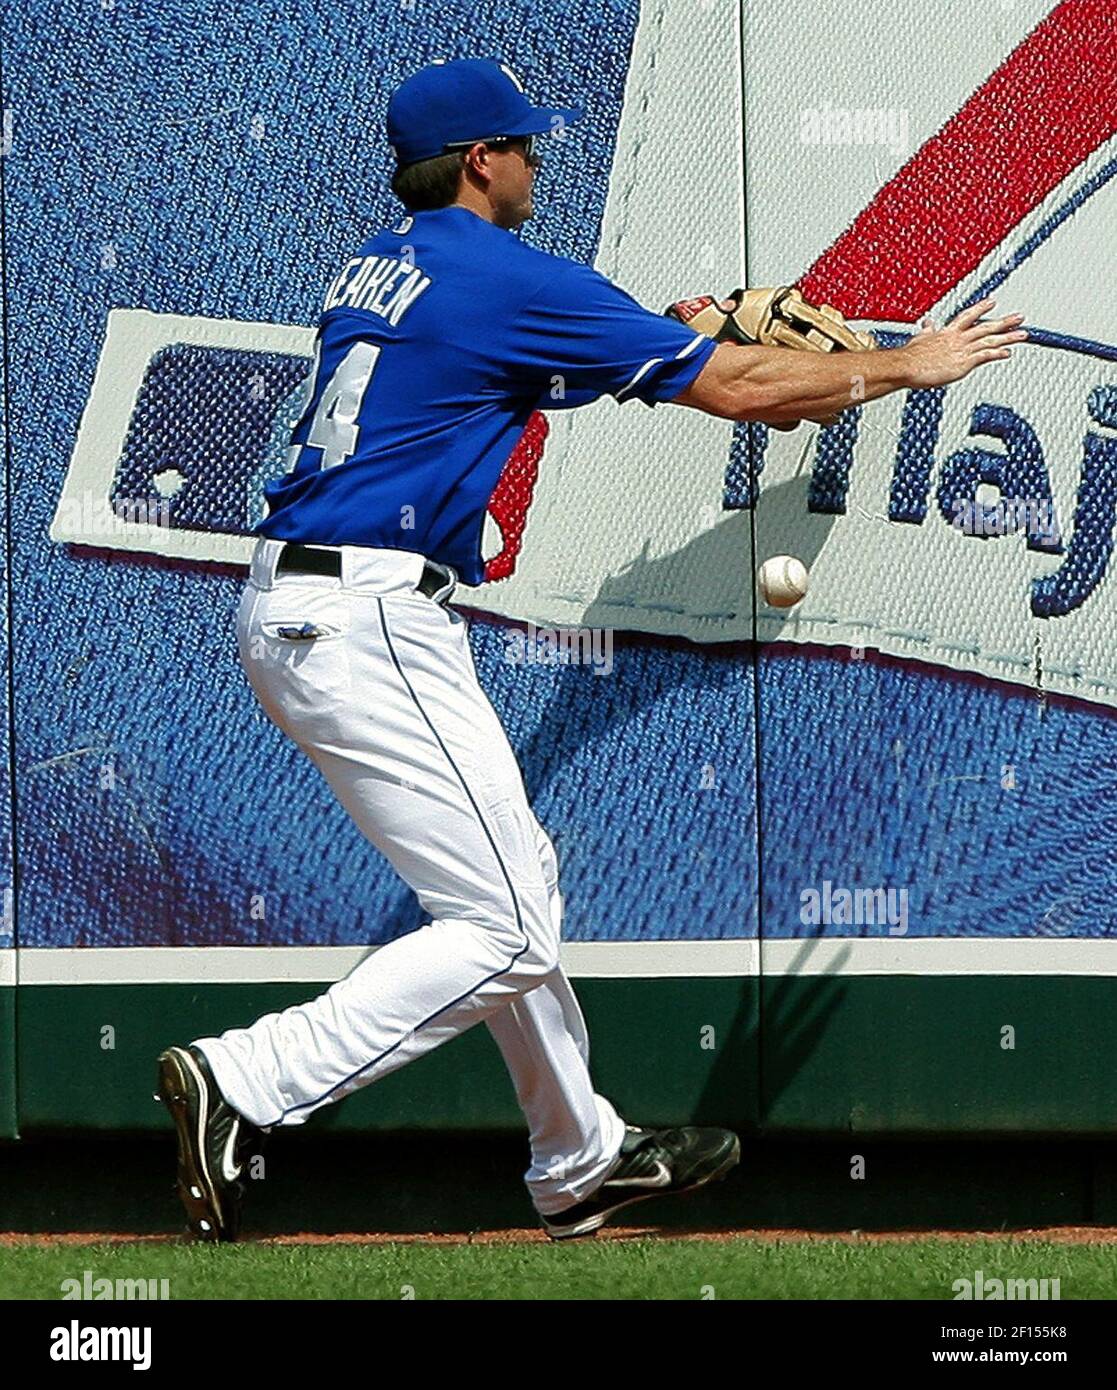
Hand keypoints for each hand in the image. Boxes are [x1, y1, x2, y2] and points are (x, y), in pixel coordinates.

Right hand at [901, 298, 1026, 388]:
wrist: (906, 366)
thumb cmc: (909, 357)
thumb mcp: (918, 339)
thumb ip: (926, 332)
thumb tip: (927, 324)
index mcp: (947, 332)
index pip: (968, 316)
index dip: (981, 308)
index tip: (992, 302)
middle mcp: (957, 339)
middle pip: (985, 326)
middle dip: (1004, 322)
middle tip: (1019, 317)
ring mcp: (962, 350)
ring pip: (990, 340)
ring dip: (1008, 337)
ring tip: (1022, 334)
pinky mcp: (963, 363)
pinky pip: (985, 356)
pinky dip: (997, 353)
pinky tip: (1007, 353)